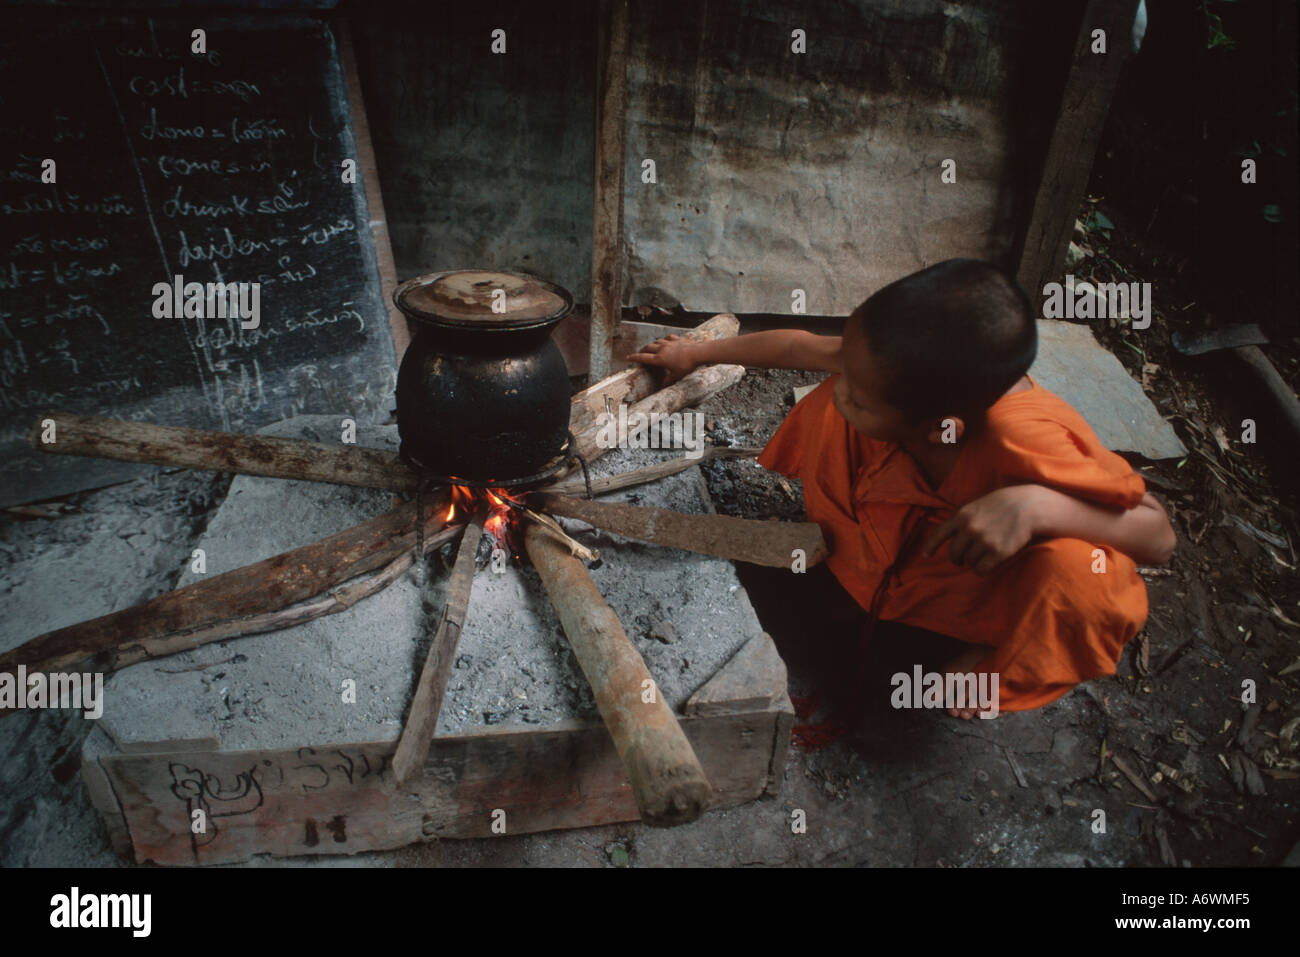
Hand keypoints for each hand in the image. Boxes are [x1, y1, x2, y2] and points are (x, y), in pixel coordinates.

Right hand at [626, 335, 698, 384]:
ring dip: (653, 345)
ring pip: (656, 341)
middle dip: (643, 351)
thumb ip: (669, 380)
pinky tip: (666, 341)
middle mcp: (662, 349)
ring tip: (652, 348)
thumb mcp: (677, 375)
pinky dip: (664, 340)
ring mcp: (669, 343)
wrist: (698, 353)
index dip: (634, 358)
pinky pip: (667, 338)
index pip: (643, 358)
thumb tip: (663, 385)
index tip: (628, 357)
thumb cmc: (687, 365)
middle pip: (648, 348)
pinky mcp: (677, 339)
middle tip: (641, 353)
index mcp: (659, 359)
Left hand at [921, 485, 1045, 574]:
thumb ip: (963, 519)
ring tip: (983, 556)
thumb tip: (951, 535)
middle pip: (954, 552)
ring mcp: (983, 541)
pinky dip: (982, 570)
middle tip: (962, 560)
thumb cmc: (1003, 505)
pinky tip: (987, 565)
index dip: (930, 546)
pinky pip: (981, 569)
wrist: (1028, 506)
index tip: (925, 555)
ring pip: (969, 562)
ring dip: (973, 562)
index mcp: (962, 515)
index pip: (938, 533)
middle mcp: (970, 529)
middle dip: (957, 558)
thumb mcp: (977, 506)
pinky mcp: (997, 552)